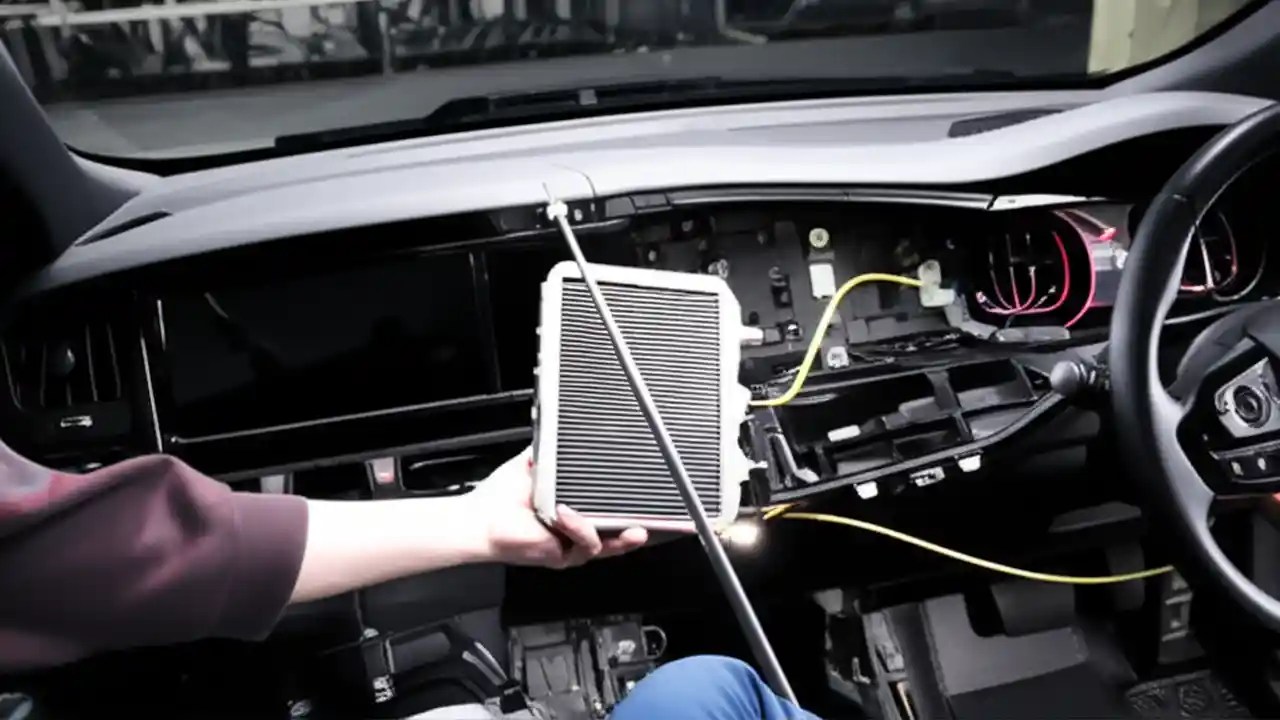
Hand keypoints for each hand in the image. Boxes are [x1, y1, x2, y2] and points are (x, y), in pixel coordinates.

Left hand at [466, 448, 647, 568]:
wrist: (478, 520)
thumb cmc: (499, 499)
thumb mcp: (534, 466)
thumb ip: (552, 451)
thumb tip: (563, 427)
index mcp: (574, 513)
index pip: (610, 513)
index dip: (631, 510)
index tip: (649, 500)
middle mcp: (576, 532)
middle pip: (618, 536)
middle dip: (637, 530)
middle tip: (650, 521)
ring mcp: (570, 547)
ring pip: (608, 545)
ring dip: (614, 533)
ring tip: (615, 520)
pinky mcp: (561, 556)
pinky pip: (585, 546)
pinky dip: (580, 528)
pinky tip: (566, 513)